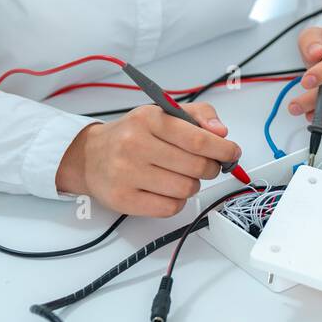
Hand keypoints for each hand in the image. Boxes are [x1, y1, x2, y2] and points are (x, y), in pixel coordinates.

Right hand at [55, 101, 239, 216]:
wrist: (90, 156)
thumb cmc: (132, 135)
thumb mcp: (162, 114)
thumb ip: (198, 116)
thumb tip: (222, 133)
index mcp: (149, 119)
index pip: (198, 139)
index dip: (223, 149)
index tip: (232, 153)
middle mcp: (136, 145)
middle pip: (196, 167)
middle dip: (211, 168)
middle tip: (207, 165)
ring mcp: (127, 174)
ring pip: (186, 189)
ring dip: (192, 185)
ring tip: (181, 176)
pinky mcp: (124, 199)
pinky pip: (170, 208)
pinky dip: (177, 201)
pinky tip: (167, 189)